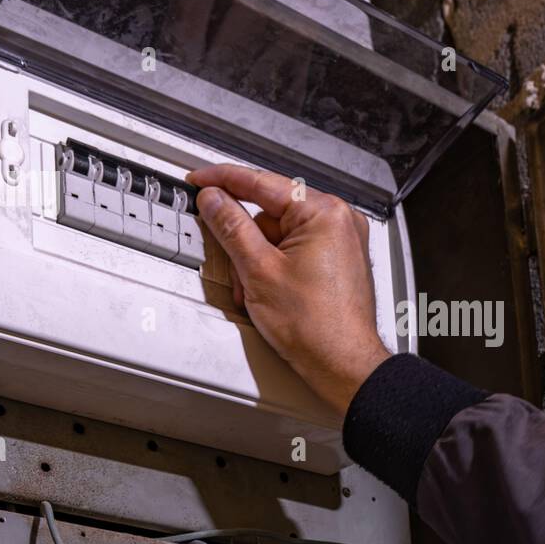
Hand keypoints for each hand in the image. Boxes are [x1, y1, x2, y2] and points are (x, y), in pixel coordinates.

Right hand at [186, 164, 391, 417]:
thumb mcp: (258, 270)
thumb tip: (214, 200)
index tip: (200, 179)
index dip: (223, 180)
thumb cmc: (316, 327)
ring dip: (257, 260)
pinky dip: (275, 267)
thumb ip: (231, 227)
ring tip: (254, 291)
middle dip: (244, 241)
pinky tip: (269, 292)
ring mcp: (342, 240)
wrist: (343, 364)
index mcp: (324, 213)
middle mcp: (339, 220)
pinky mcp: (339, 259)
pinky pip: (296, 249)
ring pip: (280, 235)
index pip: (262, 183)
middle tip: (232, 265)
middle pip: (271, 212)